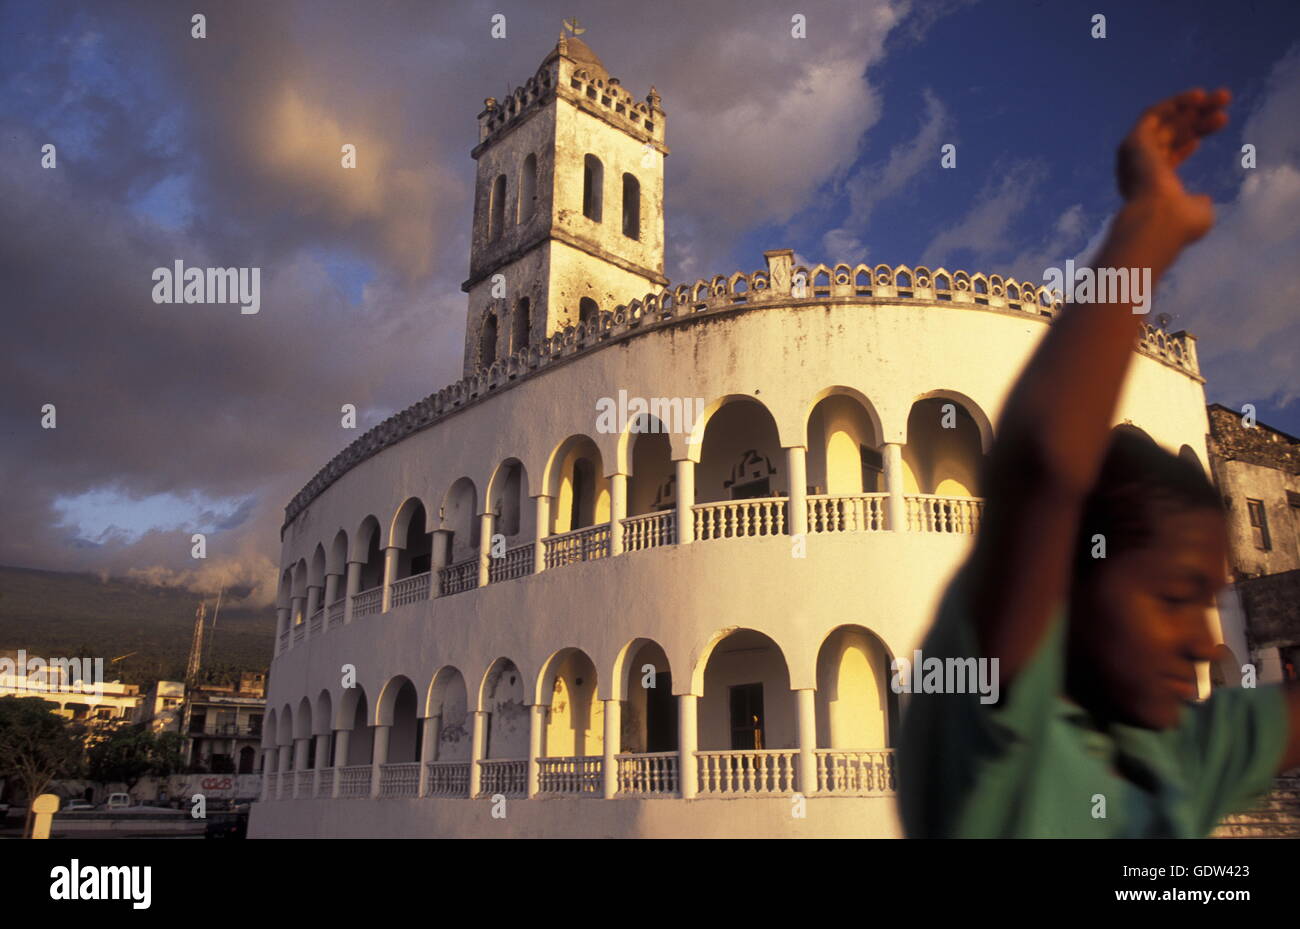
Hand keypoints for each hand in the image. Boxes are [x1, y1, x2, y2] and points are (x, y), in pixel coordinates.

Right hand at [1116, 88, 1229, 247]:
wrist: (1159, 220)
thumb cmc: (1180, 224)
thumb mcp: (1198, 213)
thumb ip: (1198, 203)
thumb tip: (1203, 200)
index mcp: (1150, 185)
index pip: (1168, 155)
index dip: (1193, 137)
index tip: (1221, 122)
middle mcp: (1139, 168)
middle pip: (1170, 134)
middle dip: (1199, 117)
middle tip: (1225, 101)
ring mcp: (1135, 155)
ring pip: (1165, 122)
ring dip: (1192, 106)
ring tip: (1222, 96)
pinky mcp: (1133, 142)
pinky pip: (1152, 115)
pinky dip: (1175, 103)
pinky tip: (1199, 95)